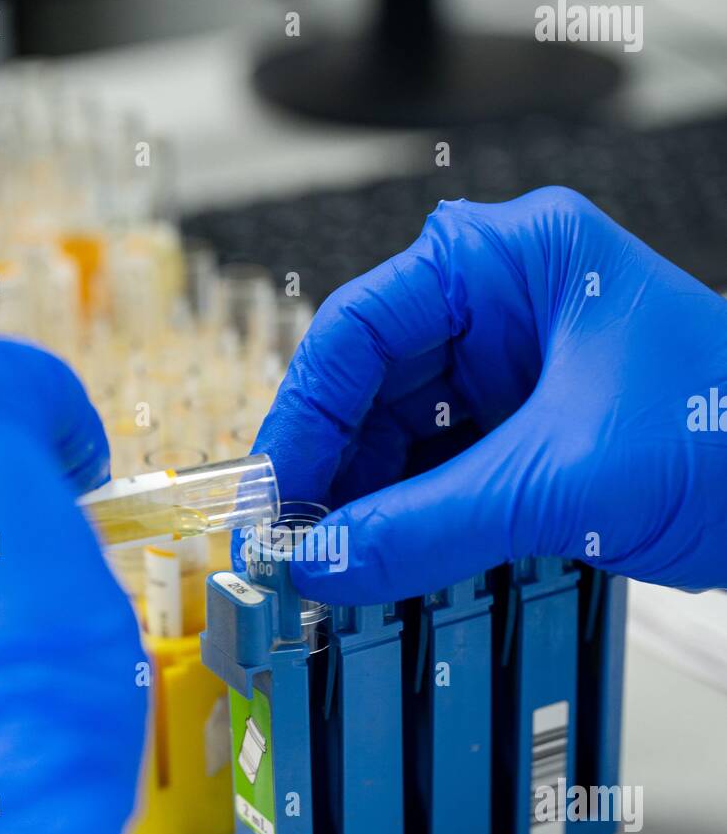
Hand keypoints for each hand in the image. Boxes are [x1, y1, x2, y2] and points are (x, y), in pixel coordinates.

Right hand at [255, 187, 726, 603]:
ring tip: (335, 571)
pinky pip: (442, 475)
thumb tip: (325, 560)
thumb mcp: (561, 479)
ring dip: (369, 509)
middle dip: (333, 474)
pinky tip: (386, 567)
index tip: (272, 496)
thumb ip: (429, 526)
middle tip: (296, 550)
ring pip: (402, 440)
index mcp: (512, 261)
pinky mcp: (530, 436)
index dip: (302, 418)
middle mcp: (504, 308)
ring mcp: (517, 375)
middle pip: (372, 389)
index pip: (360, 328)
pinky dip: (412, 525)